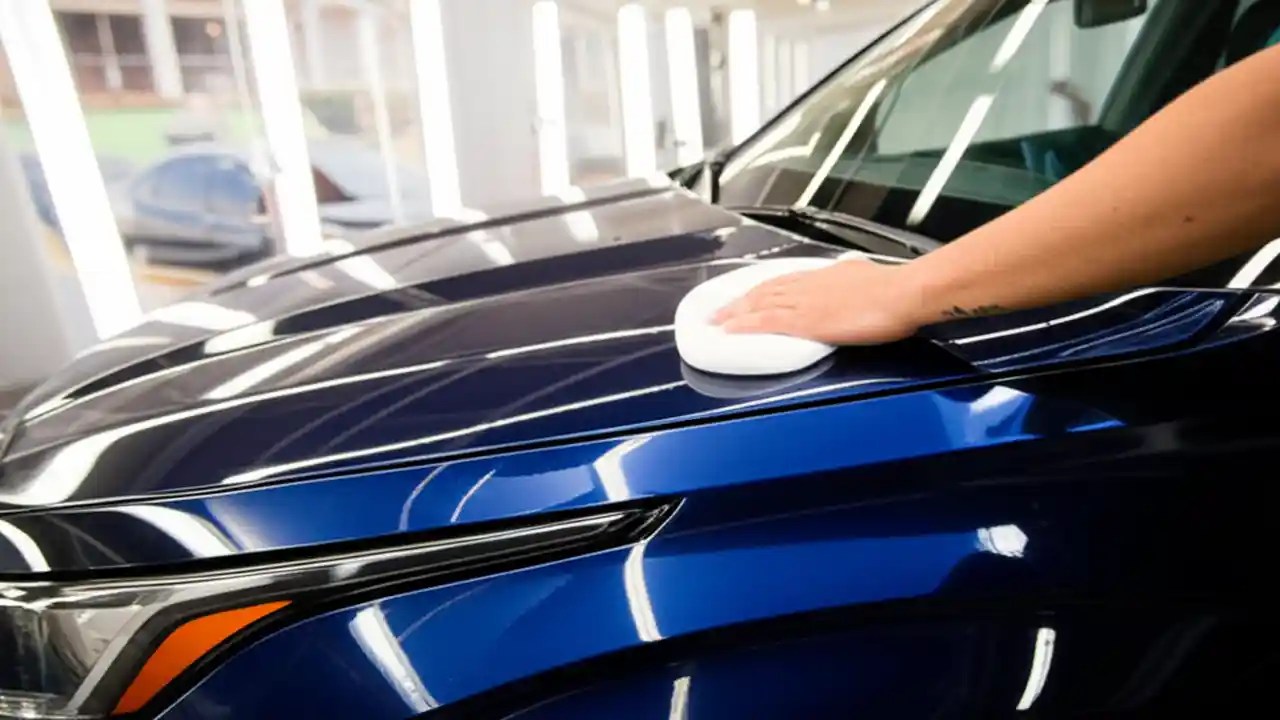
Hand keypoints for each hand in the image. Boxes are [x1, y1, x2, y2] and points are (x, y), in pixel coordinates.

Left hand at [712, 258, 926, 344]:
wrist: (903, 293)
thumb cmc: (893, 287)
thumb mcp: (864, 272)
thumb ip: (849, 275)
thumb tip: (847, 273)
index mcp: (821, 276)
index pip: (781, 281)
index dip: (760, 290)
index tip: (746, 297)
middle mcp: (807, 285)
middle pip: (763, 292)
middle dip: (739, 302)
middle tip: (718, 312)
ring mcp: (804, 302)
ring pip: (758, 305)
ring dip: (734, 313)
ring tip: (715, 322)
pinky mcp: (805, 320)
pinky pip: (766, 322)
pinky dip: (744, 325)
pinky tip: (729, 330)